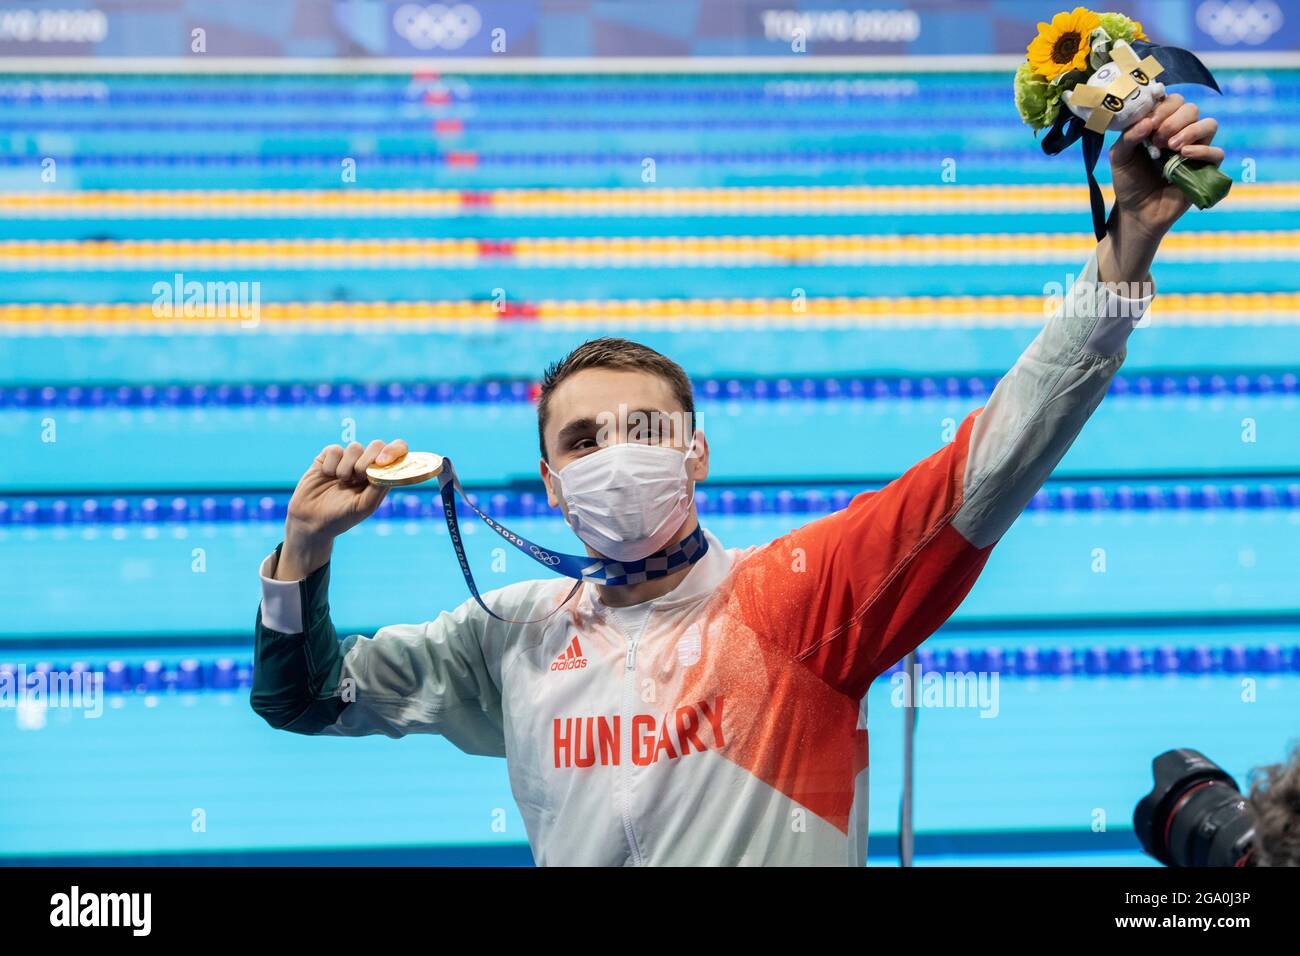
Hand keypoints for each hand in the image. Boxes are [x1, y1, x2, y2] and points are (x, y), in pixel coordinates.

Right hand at [275, 438, 407, 579]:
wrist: (311, 521)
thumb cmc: (342, 517)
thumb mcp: (365, 506)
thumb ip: (379, 487)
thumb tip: (389, 467)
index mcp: (380, 475)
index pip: (397, 452)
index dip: (396, 450)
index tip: (383, 461)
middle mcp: (366, 464)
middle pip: (377, 444)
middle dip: (368, 461)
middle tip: (359, 477)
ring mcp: (347, 459)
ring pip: (355, 447)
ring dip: (348, 468)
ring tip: (342, 482)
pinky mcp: (328, 456)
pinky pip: (335, 450)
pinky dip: (332, 465)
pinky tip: (327, 476)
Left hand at [1101, 93, 1224, 282]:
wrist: (1137, 212)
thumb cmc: (1129, 182)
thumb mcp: (1119, 158)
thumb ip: (1128, 136)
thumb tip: (1147, 121)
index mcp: (1161, 125)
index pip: (1172, 100)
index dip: (1163, 107)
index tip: (1150, 123)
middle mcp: (1181, 133)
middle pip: (1191, 108)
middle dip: (1173, 119)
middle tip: (1157, 140)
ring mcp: (1195, 149)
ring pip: (1209, 124)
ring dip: (1190, 130)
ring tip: (1170, 147)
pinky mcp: (1205, 168)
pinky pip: (1216, 152)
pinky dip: (1202, 149)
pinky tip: (1184, 154)